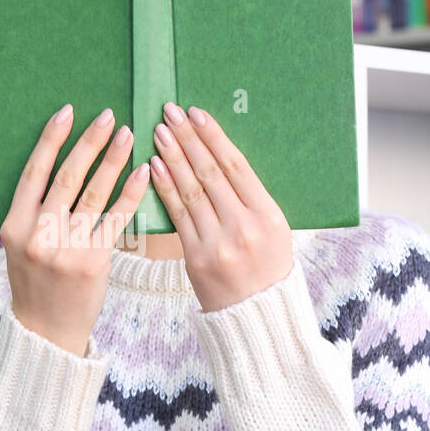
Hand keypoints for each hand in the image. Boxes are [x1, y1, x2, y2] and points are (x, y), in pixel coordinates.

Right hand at [1, 104, 149, 354]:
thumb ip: (33, 212)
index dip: (51, 139)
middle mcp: (36, 234)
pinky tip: (143, 172)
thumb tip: (58, 164)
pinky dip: (130, 192)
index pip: (33, 171)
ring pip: (93, 193)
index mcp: (13, 225)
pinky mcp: (93, 261)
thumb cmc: (36, 283)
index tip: (69, 112)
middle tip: (109, 117)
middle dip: (90, 142)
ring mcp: (65, 249)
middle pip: (67, 176)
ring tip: (129, 136)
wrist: (46, 332)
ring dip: (113, 159)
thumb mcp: (19, 246)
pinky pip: (116, 219)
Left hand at [150, 102, 293, 312]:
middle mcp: (245, 226)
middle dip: (188, 139)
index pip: (237, 166)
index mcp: (269, 216)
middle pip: (211, 173)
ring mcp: (219, 242)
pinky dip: (166, 188)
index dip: (214, 137)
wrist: (259, 317)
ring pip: (191, 191)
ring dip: (173, 157)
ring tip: (159, 132)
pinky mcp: (197, 257)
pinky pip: (178, 216)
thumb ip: (251, 200)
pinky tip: (155, 167)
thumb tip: (221, 158)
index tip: (196, 114)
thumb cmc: (267, 269)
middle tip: (170, 113)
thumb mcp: (275, 231)